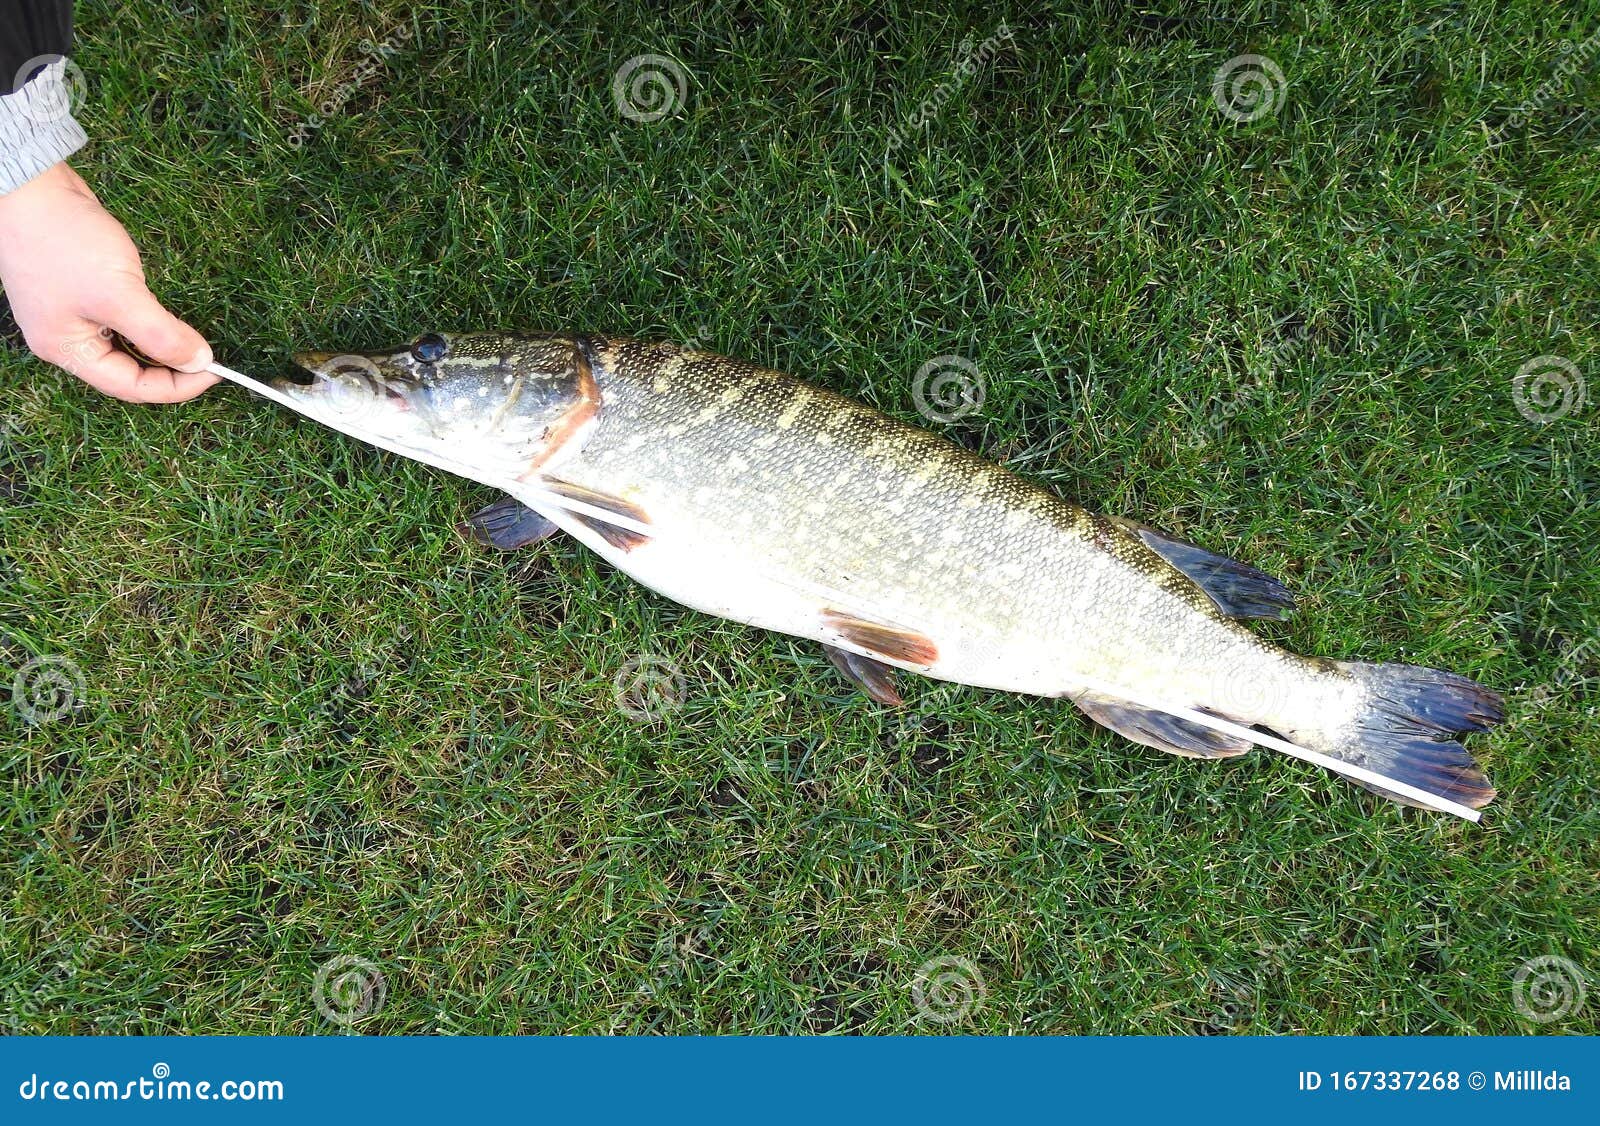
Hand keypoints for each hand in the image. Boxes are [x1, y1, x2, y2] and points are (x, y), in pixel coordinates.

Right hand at [0, 161, 217, 402]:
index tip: (214, 371)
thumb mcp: (120, 294)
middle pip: (128, 371)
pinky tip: (162, 312)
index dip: (177, 386)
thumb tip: (198, 361)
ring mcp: (72, 313)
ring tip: (190, 338)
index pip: (131, 387)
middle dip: (168, 368)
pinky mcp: (81, 289)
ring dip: (158, 344)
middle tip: (207, 357)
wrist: (30, 185)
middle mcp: (66, 338)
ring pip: (126, 345)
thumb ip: (160, 334)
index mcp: (67, 350)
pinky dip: (145, 321)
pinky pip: (121, 318)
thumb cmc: (63, 240)